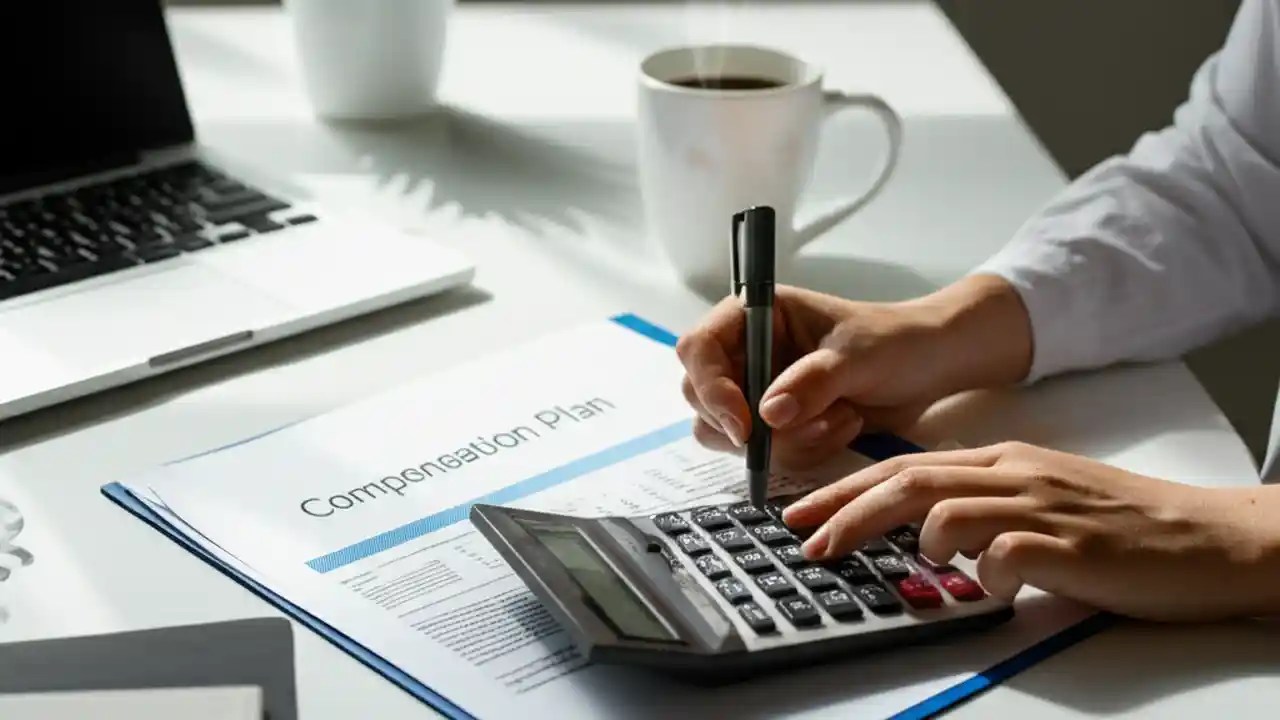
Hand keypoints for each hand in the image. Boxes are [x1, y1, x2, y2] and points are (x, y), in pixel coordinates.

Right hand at [675, 275, 1031, 469]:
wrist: (928, 368)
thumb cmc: (894, 341)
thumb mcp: (857, 355)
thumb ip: (812, 381)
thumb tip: (768, 414)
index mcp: (754, 315)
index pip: (699, 348)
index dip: (711, 387)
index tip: (745, 425)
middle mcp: (745, 352)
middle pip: (702, 399)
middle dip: (752, 426)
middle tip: (808, 426)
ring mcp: (756, 391)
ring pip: (730, 436)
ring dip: (785, 442)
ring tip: (838, 419)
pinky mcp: (775, 425)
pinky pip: (764, 455)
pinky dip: (803, 452)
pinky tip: (842, 426)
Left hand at [782, 442, 1279, 621]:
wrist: (1204, 533)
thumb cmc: (1119, 521)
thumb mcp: (1039, 493)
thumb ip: (982, 500)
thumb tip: (923, 525)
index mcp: (1003, 461)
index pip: (905, 464)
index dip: (847, 487)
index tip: (803, 511)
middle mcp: (1014, 475)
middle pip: (909, 481)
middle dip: (847, 509)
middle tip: (807, 540)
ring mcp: (1042, 509)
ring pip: (948, 508)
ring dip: (913, 536)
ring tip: (907, 559)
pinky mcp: (1073, 549)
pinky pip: (1007, 553)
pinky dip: (985, 569)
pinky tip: (992, 582)